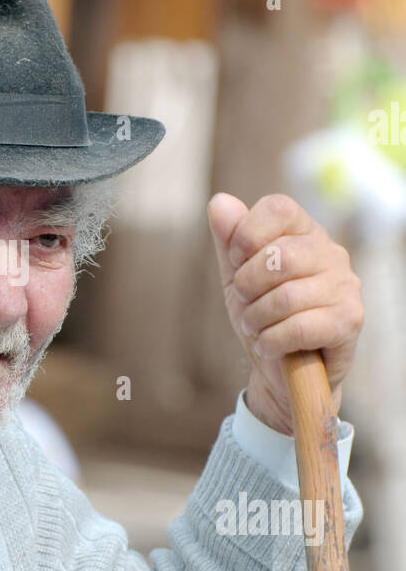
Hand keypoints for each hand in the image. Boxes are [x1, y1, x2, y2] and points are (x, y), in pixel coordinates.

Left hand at [207, 192, 363, 434]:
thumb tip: (219, 202)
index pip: (278, 208)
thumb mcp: (237, 276)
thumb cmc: (262, 315)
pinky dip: (272, 341)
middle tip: (245, 303)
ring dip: (257, 319)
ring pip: (287, 296)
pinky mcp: (350, 320)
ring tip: (256, 329)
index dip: (246, 235)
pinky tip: (269, 346)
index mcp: (304, 232)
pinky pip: (300, 327)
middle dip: (248, 285)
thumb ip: (229, 240)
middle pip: (280, 255)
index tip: (237, 263)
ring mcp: (345, 286)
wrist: (283, 369)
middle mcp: (331, 253)